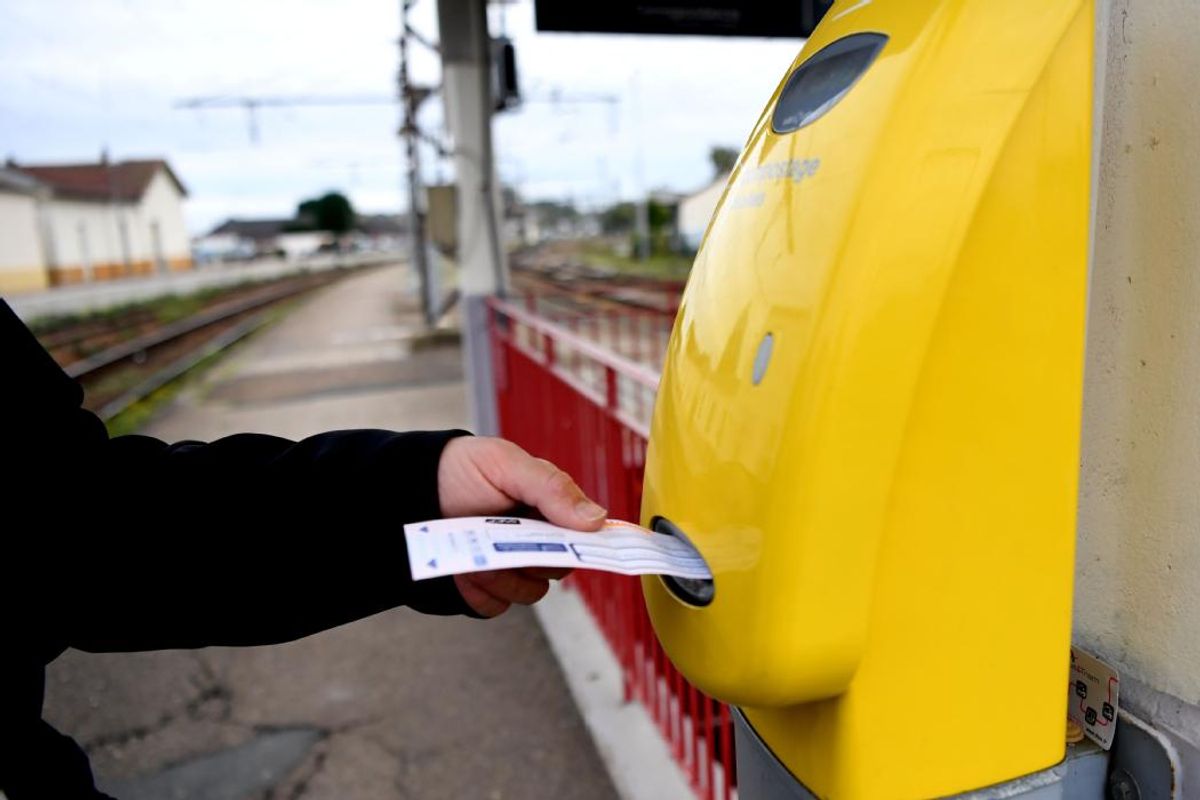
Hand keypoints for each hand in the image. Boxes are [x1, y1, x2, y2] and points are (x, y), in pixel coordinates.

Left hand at [437, 436, 606, 616]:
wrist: (411, 489)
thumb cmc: (463, 469)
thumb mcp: (508, 463)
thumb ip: (552, 488)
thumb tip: (597, 519)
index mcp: (552, 511)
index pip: (586, 537)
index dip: (586, 544)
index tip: (570, 543)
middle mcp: (537, 542)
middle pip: (558, 568)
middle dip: (530, 556)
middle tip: (502, 535)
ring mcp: (513, 569)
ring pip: (531, 592)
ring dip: (503, 576)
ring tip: (476, 552)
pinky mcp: (488, 592)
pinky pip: (498, 606)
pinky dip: (480, 591)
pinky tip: (464, 568)